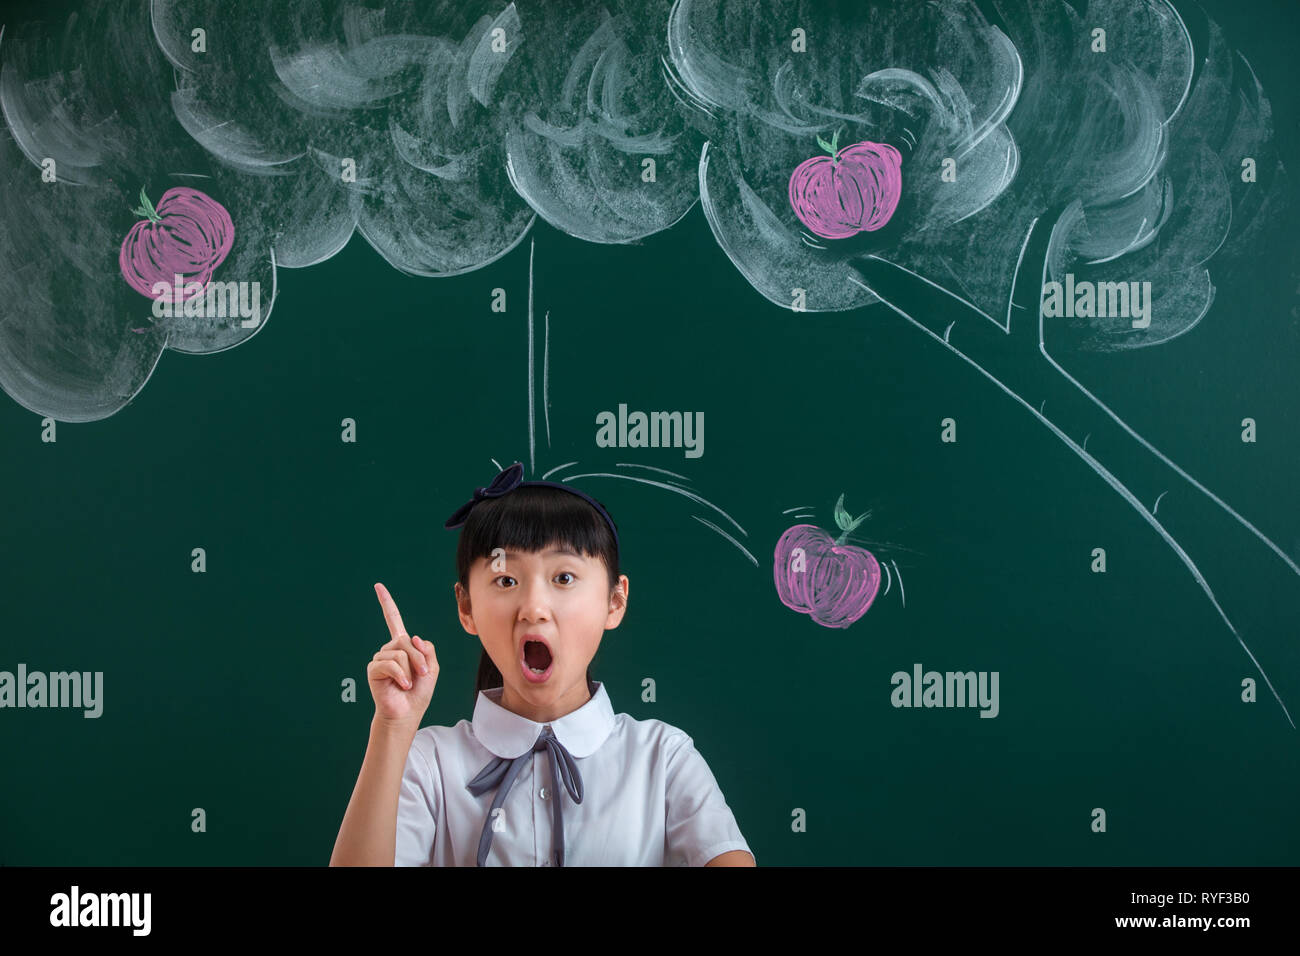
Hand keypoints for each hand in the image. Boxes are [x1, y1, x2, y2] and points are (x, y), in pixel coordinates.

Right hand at [366, 582, 438, 725]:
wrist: (407, 713)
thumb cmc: (418, 693)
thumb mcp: (432, 667)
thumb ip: (427, 649)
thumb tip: (412, 637)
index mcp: (402, 646)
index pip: (393, 620)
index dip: (386, 603)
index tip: (378, 586)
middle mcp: (389, 649)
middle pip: (407, 640)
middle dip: (420, 658)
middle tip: (422, 674)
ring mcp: (380, 658)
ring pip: (401, 652)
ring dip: (411, 669)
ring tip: (409, 683)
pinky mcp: (374, 669)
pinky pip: (391, 663)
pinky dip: (401, 675)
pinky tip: (402, 685)